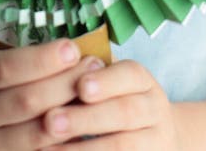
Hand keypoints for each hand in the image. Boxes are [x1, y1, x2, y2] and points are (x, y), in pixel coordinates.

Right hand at [0, 36, 104, 150]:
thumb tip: (30, 13)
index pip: (4, 68)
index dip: (41, 59)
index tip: (72, 46)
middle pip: (26, 101)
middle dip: (66, 83)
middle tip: (97, 66)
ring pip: (34, 137)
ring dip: (71, 117)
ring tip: (96, 98)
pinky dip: (59, 149)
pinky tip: (81, 135)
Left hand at [40, 59, 181, 149]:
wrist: (151, 134)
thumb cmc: (115, 99)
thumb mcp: (110, 81)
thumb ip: (88, 72)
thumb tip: (57, 62)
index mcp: (142, 81)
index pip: (130, 74)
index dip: (106, 80)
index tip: (80, 86)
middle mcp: (154, 108)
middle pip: (125, 112)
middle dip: (86, 118)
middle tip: (51, 120)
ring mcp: (156, 138)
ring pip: (123, 145)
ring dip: (85, 148)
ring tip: (49, 148)